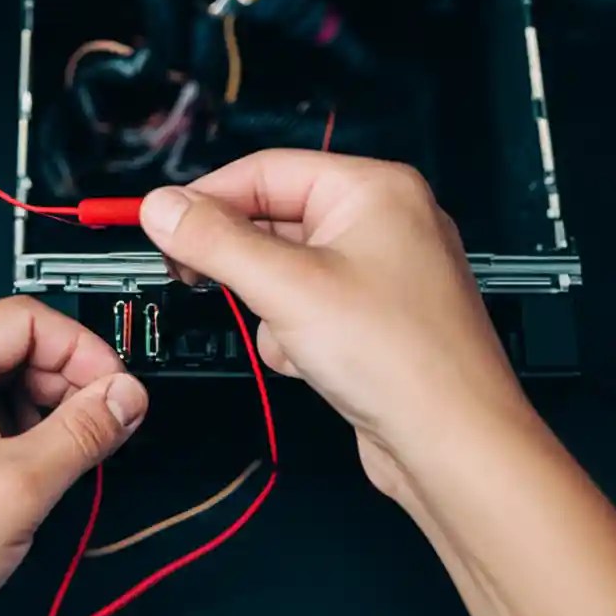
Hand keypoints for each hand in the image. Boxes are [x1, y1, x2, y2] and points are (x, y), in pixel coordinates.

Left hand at [0, 297, 147, 615]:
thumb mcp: (23, 485)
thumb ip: (86, 430)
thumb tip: (125, 397)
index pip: (25, 319)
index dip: (83, 352)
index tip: (116, 391)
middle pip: (8, 344)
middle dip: (61, 384)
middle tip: (98, 427)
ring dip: (35, 410)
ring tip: (58, 458)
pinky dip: (4, 428)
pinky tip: (23, 467)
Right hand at [141, 150, 615, 615]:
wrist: (453, 445)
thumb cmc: (403, 360)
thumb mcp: (285, 288)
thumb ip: (215, 241)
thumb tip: (163, 207)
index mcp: (375, 190)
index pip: (266, 171)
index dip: (207, 198)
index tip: (161, 225)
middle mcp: (385, 223)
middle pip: (274, 220)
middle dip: (243, 264)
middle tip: (195, 277)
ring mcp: (382, 273)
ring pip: (285, 270)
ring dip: (271, 307)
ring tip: (295, 337)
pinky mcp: (375, 320)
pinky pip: (308, 307)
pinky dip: (295, 334)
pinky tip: (312, 362)